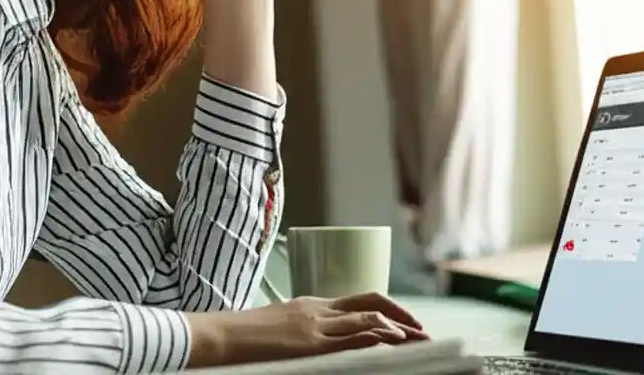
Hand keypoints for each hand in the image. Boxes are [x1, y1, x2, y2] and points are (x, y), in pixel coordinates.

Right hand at [184, 292, 429, 367]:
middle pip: (371, 305)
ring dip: (399, 331)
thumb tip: (317, 343)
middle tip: (423, 332)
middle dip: (402, 317)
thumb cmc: (243, 335)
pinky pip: (351, 338)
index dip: (388, 308)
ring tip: (420, 342)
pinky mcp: (309, 344)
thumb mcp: (280, 325)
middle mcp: (318, 310)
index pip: (359, 300)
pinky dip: (377, 339)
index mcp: (311, 304)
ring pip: (368, 320)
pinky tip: (393, 344)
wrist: (220, 335)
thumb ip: (303, 328)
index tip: (406, 322)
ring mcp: (315, 326)